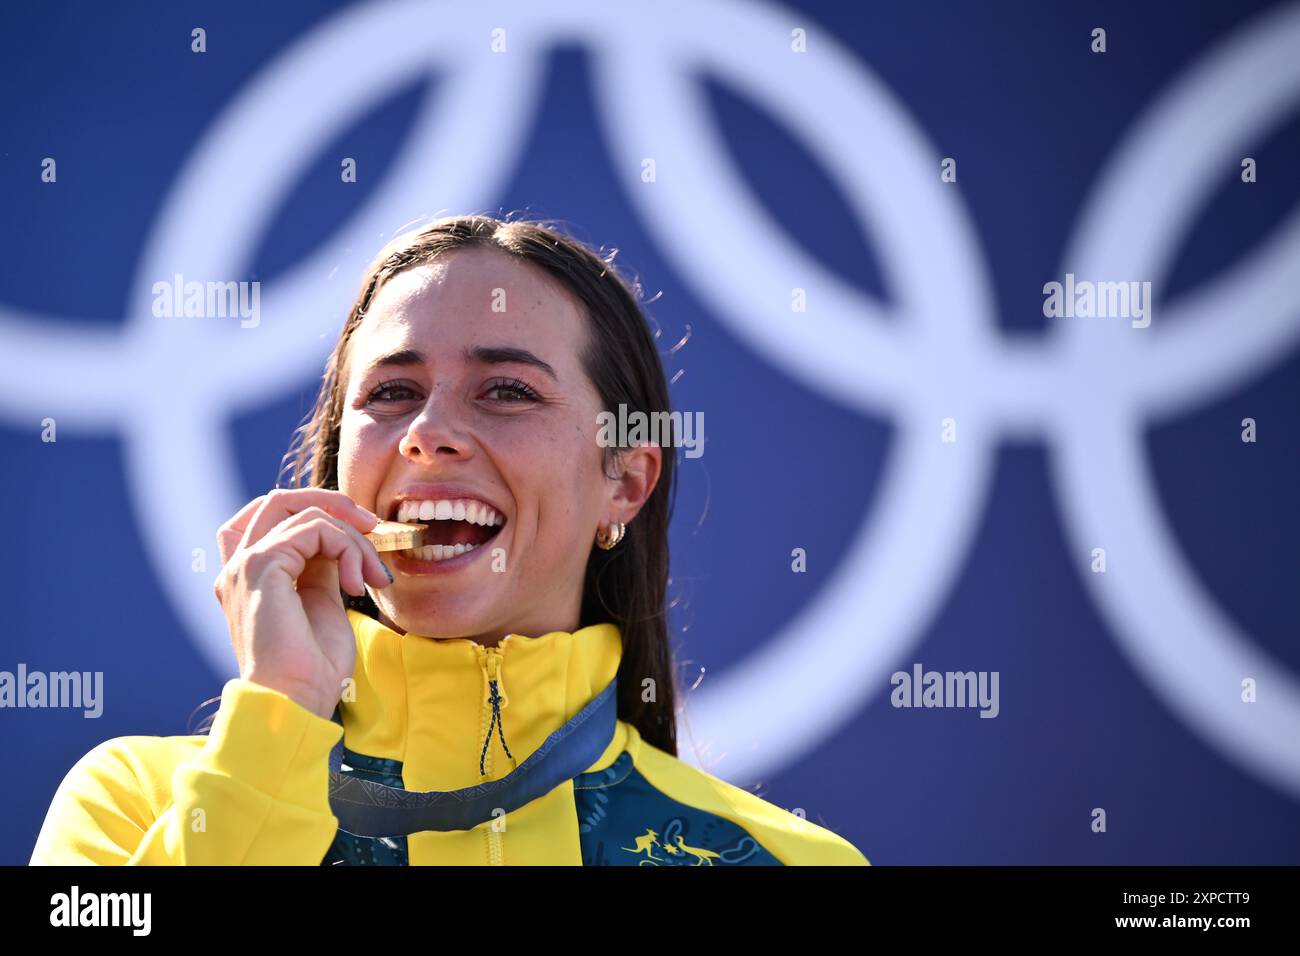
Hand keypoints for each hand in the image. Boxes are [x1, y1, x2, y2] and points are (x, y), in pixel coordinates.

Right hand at [212, 488, 390, 718]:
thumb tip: (342, 540)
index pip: (271, 516)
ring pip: (305, 513)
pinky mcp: (261, 566)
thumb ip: (322, 568)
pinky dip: (347, 547)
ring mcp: (245, 565)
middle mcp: (238, 567)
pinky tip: (357, 583)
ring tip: (371, 577)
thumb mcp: (322, 603)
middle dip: (333, 504)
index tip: (358, 529)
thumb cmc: (311, 667)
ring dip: (353, 538)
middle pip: (279, 501)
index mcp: (249, 577)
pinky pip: (315, 529)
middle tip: (372, 526)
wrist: (296, 700)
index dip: (314, 508)